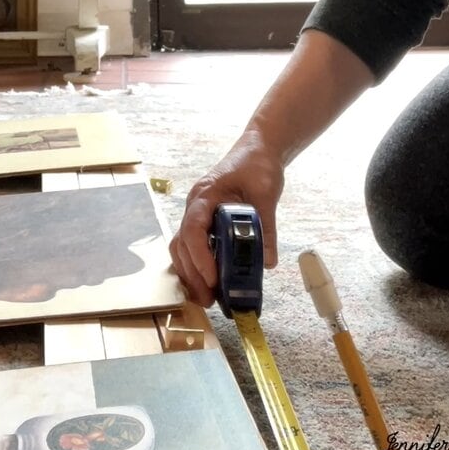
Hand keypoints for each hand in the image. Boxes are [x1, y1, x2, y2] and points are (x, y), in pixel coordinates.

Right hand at [169, 128, 284, 306]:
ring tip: (208, 298)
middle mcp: (195, 207)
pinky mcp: (206, 223)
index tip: (213, 278)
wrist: (257, 150)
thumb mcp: (266, 194)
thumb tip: (266, 262)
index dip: (200, 257)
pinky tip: (211, 284)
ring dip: (192, 275)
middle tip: (209, 299)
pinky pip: (193, 248)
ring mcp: (198, 215)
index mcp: (205, 195)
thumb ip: (266, 227)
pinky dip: (198, 267)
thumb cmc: (257, 165)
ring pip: (183, 249)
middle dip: (192, 275)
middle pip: (182, 245)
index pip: (193, 230)